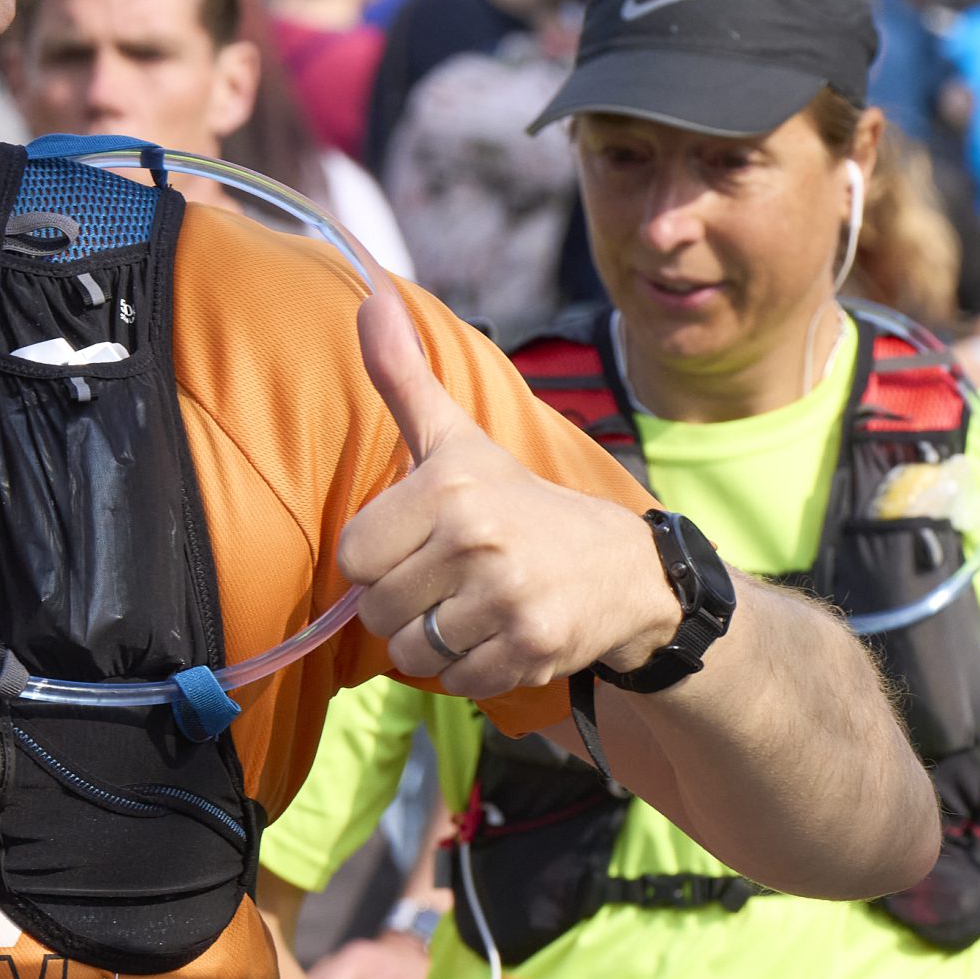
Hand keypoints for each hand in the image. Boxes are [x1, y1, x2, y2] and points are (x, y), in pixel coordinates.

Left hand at [337, 292, 677, 698]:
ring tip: (473, 608)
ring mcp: (506, 599)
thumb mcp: (459, 438)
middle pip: (377, 609)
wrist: (625, 569)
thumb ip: (404, 375)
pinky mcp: (530, 650)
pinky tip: (501, 634)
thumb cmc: (523, 502)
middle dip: (404, 603)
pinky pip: (454, 682)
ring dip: (433, 641)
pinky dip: (470, 669)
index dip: (380, 558)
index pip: (354, 557)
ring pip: (411, 652)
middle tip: (450, 579)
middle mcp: (477, 540)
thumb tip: (368, 296)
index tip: (418, 544)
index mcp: (450, 487)